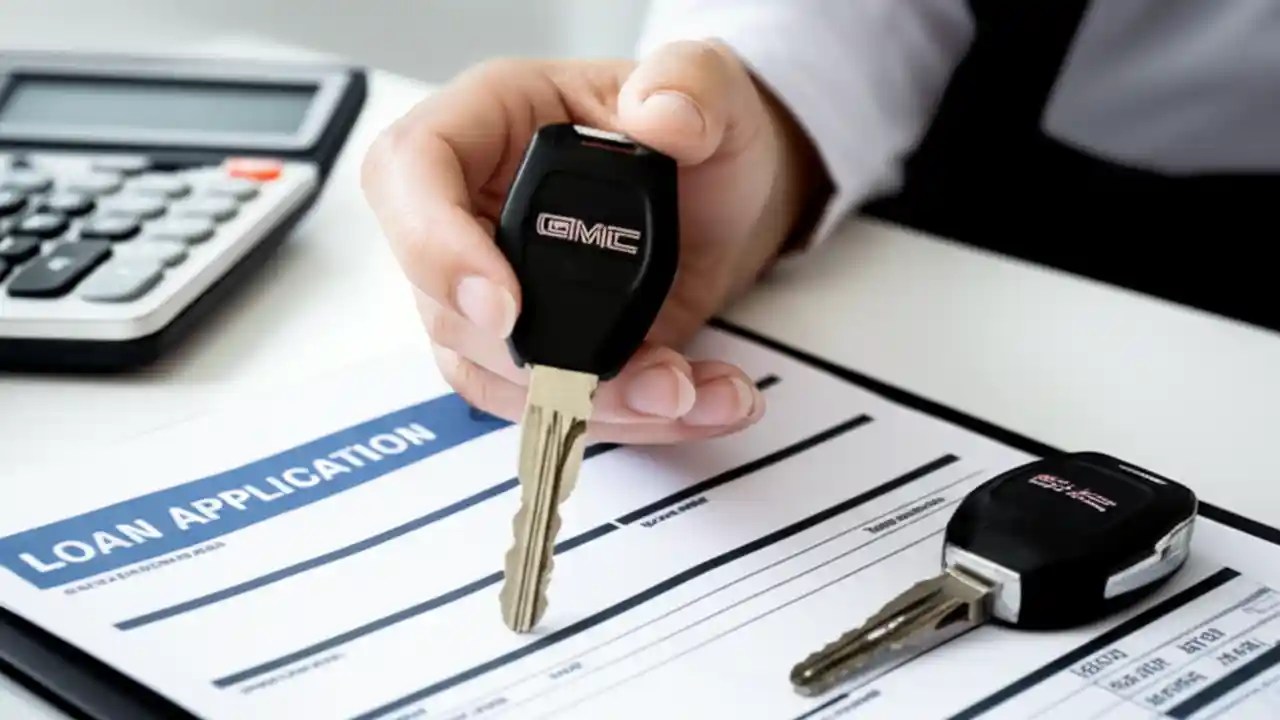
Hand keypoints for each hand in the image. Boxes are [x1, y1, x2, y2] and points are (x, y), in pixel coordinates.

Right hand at [362, 40, 827, 442]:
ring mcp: (500, 288)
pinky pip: (549, 403)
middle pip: (444, 305)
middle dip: (536, 361)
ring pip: (495, 375)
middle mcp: (475, 211)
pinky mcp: (538, 348)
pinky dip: (626, 416)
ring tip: (686, 391)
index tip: (504, 307)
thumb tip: (662, 112)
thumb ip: (694, 84)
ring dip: (592, 404)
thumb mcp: (711, 85)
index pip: (410, 172)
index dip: (434, 248)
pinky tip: (698, 400)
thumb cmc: (699, 130)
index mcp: (490, 122)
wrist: (733, 200)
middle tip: (633, 372)